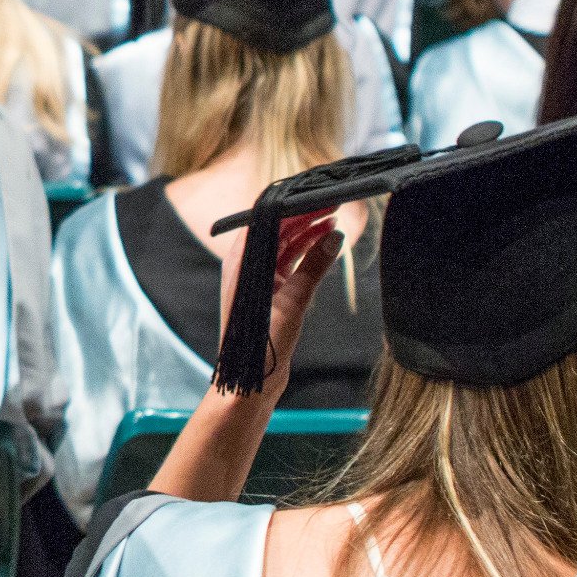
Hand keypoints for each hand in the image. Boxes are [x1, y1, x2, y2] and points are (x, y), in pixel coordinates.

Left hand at [157, 210, 349, 504]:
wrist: (250, 384)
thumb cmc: (260, 347)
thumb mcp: (291, 304)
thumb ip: (313, 268)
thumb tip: (333, 237)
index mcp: (241, 262)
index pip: (266, 219)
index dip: (291, 203)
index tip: (316, 193)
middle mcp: (246, 266)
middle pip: (277, 229)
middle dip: (304, 214)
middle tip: (333, 202)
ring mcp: (258, 279)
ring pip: (286, 245)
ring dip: (308, 232)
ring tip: (334, 219)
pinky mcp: (271, 293)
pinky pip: (291, 263)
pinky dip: (308, 253)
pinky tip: (328, 245)